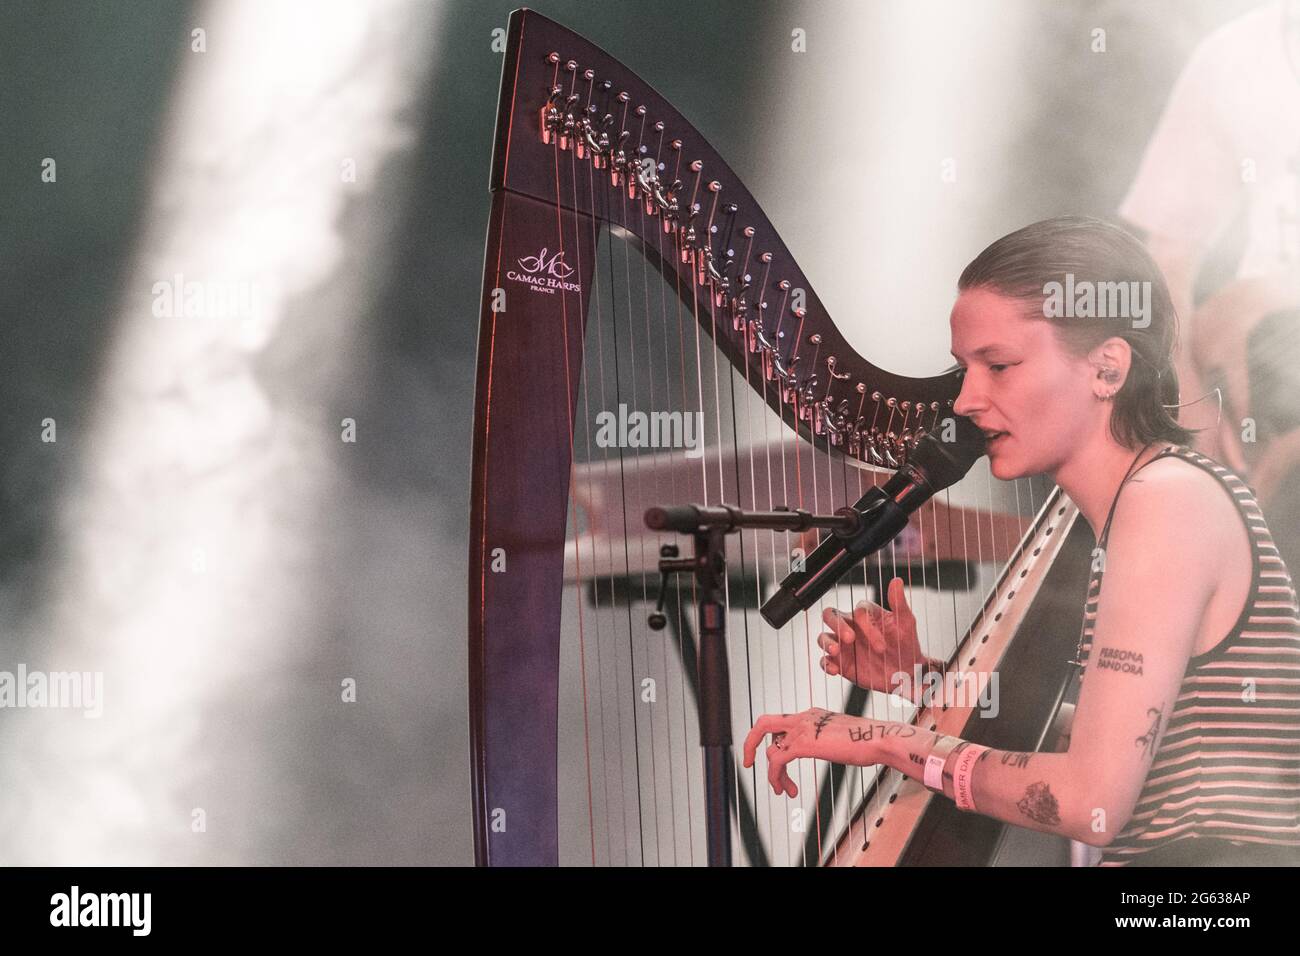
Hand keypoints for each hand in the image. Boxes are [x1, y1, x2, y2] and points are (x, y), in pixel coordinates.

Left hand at [742, 708, 881, 796]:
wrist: (881, 739)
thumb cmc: (869, 742)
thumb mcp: (840, 738)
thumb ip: (827, 740)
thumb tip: (829, 749)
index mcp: (812, 715)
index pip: (782, 724)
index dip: (775, 741)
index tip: (775, 759)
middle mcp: (804, 717)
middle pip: (764, 722)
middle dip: (751, 743)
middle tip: (748, 762)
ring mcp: (803, 728)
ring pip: (769, 749)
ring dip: (773, 774)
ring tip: (782, 790)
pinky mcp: (804, 743)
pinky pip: (777, 760)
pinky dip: (776, 776)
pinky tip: (786, 789)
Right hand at [817, 577, 934, 696]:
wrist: (907, 673)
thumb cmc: (906, 645)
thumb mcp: (905, 624)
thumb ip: (898, 603)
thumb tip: (896, 581)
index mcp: (865, 615)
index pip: (858, 612)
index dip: (867, 626)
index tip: (882, 646)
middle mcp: (851, 627)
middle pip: (830, 615)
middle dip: (836, 624)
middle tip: (849, 638)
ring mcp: (844, 645)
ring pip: (823, 637)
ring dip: (827, 642)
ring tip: (836, 650)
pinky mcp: (841, 663)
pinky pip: (825, 660)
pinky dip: (826, 664)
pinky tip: (834, 669)